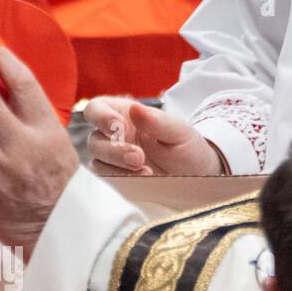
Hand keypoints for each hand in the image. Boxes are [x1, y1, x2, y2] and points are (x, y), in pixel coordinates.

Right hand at [83, 96, 225, 175]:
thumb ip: (157, 121)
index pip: (95, 109)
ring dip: (117, 167)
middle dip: (114, 150)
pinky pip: (106, 181)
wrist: (197, 177)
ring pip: (97, 162)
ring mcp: (112, 161)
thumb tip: (135, 109)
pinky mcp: (116, 181)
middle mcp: (112, 137)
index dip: (99, 116)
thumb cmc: (186, 147)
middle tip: (138, 157)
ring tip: (146, 172)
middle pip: (94, 140)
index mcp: (123, 116)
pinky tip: (141, 180)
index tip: (116, 126)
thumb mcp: (178, 131)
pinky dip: (120, 181)